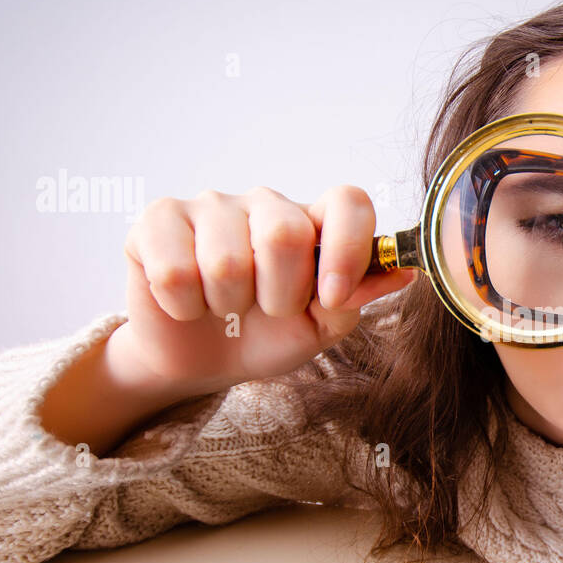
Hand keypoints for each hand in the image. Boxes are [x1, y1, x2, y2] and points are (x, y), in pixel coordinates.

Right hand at [118, 184, 415, 395]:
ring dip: (227, 304)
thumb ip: (356, 297)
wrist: (201, 362)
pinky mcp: (158, 221)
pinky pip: (174, 269)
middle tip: (268, 310)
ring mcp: (210, 206)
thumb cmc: (267, 335)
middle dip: (279, 294)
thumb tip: (405, 272)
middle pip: (286, 232)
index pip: (348, 200)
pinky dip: (184, 305)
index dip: (348, 248)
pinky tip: (186, 303)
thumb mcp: (320, 327)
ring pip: (227, 258)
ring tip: (224, 308)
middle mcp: (265, 203)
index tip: (332, 298)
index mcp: (314, 221)